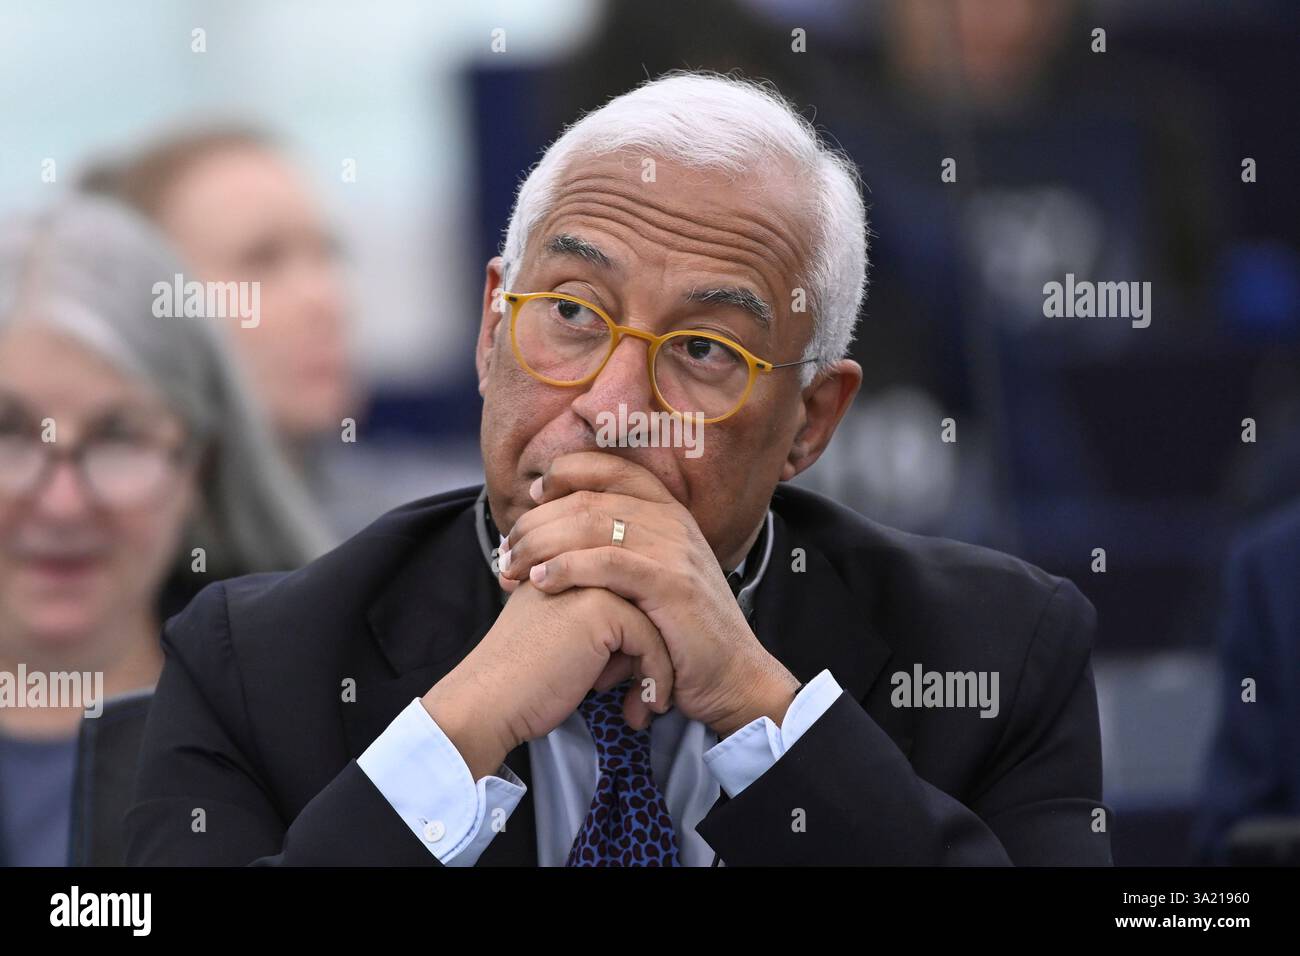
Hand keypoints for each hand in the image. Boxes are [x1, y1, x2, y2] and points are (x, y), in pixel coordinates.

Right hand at [422, 582, 672, 779]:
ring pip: (655, 620)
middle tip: (651, 691)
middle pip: (645, 602)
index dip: (640, 637)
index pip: (627, 591)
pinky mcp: (601, 609)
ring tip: (651, 702)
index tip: (641, 677)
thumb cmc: (520, 682)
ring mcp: (590, 582)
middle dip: (656, 649)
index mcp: (563, 567)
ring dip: (660, 666)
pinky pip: (651, 640)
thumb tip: (640, 641)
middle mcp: (578, 565)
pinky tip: (647, 705)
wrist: (487, 702)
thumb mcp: (560, 639)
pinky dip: (657, 676)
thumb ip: (594, 625)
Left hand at [498, 452, 799, 736]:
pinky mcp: (670, 584)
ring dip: (540, 544)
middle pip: (588, 497)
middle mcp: (673, 521)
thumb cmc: (683, 632)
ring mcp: (674, 550)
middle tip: (506, 549)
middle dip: (537, 521)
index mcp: (669, 511)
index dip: (565, 474)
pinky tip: (541, 582)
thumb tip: (562, 529)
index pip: (610, 466)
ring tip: (512, 567)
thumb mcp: (656, 575)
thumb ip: (620, 547)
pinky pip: (606, 563)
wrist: (733, 676)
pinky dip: (566, 568)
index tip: (533, 497)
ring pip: (590, 524)